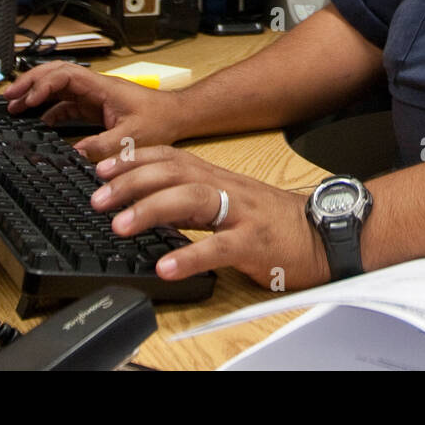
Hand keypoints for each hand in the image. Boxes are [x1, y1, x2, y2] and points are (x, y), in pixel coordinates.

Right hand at [3, 62, 194, 160]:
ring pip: (59, 88)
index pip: (65, 75)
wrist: (177, 116)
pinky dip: (50, 110)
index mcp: (102, 87)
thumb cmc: (160, 119)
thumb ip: (102, 146)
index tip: (27, 99)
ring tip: (16, 107)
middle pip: (56, 75)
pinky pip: (67, 104)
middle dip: (30, 83)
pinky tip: (40, 122)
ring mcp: (95, 96)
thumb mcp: (131, 137)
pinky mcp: (96, 107)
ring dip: (37, 95)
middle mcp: (96, 88)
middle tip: (9, 97)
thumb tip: (74, 155)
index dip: (43, 84)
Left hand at [92, 145, 330, 291]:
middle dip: (131, 182)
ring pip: (193, 200)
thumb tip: (147, 205)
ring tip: (120, 226)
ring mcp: (242, 214)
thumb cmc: (276, 221)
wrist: (326, 233)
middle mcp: (228, 188)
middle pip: (175, 173)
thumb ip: (194, 200)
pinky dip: (190, 256)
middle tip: (98, 199)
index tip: (101, 167)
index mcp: (219, 177)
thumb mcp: (231, 201)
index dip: (134, 159)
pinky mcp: (256, 243)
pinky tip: (166, 267)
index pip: (171, 158)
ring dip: (152, 210)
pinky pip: (220, 247)